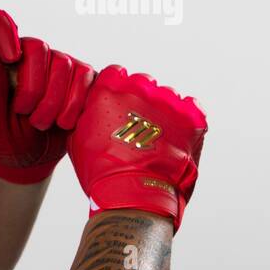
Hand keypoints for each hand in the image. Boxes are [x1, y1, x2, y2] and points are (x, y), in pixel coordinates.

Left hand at [0, 9, 95, 183]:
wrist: (29, 158)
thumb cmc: (3, 137)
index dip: (4, 31)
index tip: (8, 58)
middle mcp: (24, 54)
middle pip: (36, 46)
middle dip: (33, 86)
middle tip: (25, 113)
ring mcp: (55, 62)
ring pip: (64, 64)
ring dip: (53, 102)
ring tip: (40, 123)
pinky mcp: (81, 77)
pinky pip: (86, 77)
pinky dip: (75, 104)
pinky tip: (62, 122)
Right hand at [67, 65, 207, 233]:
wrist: (133, 196)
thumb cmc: (100, 172)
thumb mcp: (77, 138)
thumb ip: (86, 113)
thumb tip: (90, 107)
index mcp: (109, 89)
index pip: (115, 73)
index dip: (114, 88)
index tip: (115, 104)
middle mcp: (139, 88)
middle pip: (141, 82)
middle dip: (138, 98)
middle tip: (135, 125)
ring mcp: (168, 102)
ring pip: (166, 95)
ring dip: (161, 110)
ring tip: (156, 138)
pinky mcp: (192, 117)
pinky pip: (192, 106)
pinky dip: (185, 118)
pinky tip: (175, 134)